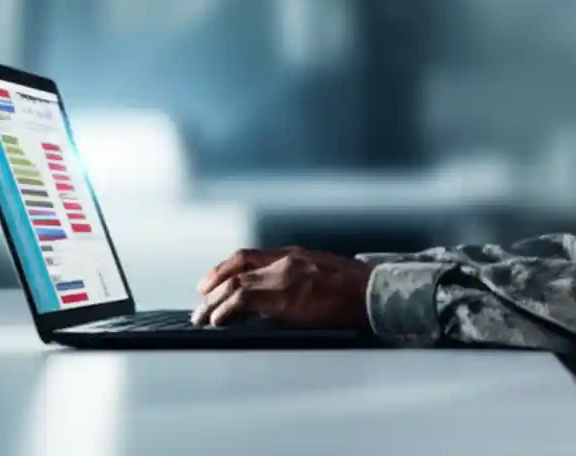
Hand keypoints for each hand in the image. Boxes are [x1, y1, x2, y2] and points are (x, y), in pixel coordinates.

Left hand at [191, 246, 372, 329]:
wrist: (376, 293)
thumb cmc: (356, 288)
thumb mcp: (323, 271)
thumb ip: (299, 274)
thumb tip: (281, 291)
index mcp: (294, 254)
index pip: (247, 257)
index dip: (223, 268)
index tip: (209, 282)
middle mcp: (285, 262)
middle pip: (236, 270)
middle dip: (212, 287)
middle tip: (200, 305)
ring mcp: (284, 279)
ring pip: (235, 286)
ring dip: (214, 303)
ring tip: (203, 318)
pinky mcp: (286, 300)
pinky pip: (245, 302)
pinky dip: (227, 311)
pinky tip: (219, 321)